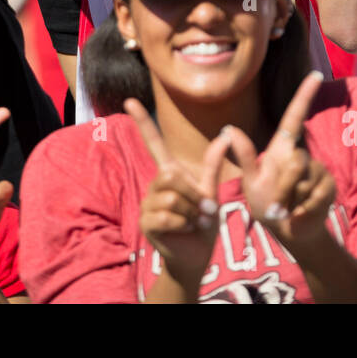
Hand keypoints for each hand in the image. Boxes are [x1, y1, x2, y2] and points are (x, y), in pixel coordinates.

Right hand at [125, 97, 231, 290]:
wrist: (196, 256)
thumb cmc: (203, 223)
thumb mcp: (211, 192)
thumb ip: (213, 166)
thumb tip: (226, 134)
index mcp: (170, 175)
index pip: (153, 143)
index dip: (143, 123)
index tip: (130, 100)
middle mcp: (155, 186)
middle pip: (171, 174)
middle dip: (194, 193)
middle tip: (205, 209)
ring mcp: (148, 204)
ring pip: (172, 197)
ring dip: (192, 211)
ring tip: (196, 222)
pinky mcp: (146, 223)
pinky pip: (167, 215)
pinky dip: (185, 223)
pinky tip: (186, 230)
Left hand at [222, 73, 336, 250]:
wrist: (287, 230)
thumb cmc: (266, 203)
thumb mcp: (251, 182)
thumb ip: (244, 157)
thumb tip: (227, 128)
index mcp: (282, 149)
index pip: (294, 116)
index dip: (304, 95)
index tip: (316, 75)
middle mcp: (301, 155)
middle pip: (296, 162)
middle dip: (283, 187)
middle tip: (275, 206)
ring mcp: (317, 170)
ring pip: (304, 181)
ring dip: (290, 201)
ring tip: (286, 210)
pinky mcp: (328, 186)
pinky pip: (314, 195)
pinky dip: (301, 209)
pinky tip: (298, 214)